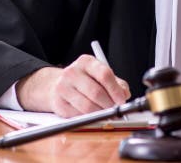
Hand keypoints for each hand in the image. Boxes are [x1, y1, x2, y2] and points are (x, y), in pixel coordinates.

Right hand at [16, 55, 130, 117]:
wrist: (55, 85)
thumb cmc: (84, 80)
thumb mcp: (100, 75)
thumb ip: (116, 83)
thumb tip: (125, 94)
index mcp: (86, 62)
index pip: (104, 74)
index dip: (115, 90)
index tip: (122, 100)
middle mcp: (72, 72)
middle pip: (96, 92)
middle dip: (109, 104)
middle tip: (116, 110)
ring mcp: (63, 87)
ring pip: (87, 106)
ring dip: (100, 113)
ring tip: (105, 113)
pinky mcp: (58, 103)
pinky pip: (78, 115)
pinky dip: (88, 118)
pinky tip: (91, 114)